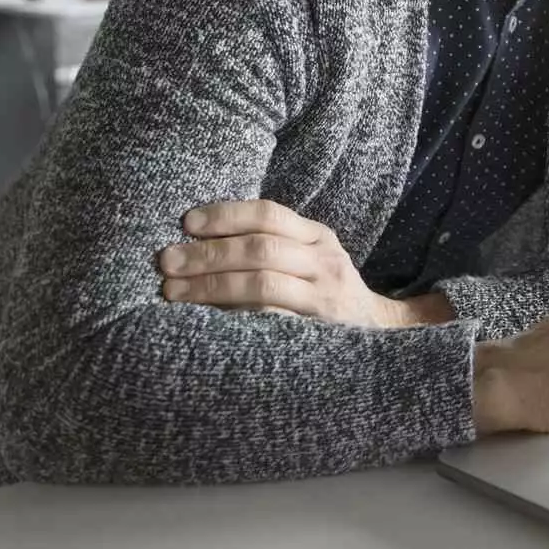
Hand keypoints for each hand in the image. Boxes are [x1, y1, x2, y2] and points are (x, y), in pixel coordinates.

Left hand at [157, 200, 449, 326]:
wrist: (380, 334)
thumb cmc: (326, 293)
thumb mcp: (310, 259)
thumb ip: (272, 245)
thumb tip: (199, 238)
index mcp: (318, 236)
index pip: (269, 214)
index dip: (226, 215)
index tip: (187, 223)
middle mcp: (324, 262)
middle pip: (259, 248)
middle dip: (207, 254)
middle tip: (167, 261)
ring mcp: (322, 299)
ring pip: (261, 284)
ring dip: (210, 286)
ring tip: (173, 291)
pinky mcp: (315, 333)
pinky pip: (267, 320)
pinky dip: (231, 316)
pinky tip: (202, 318)